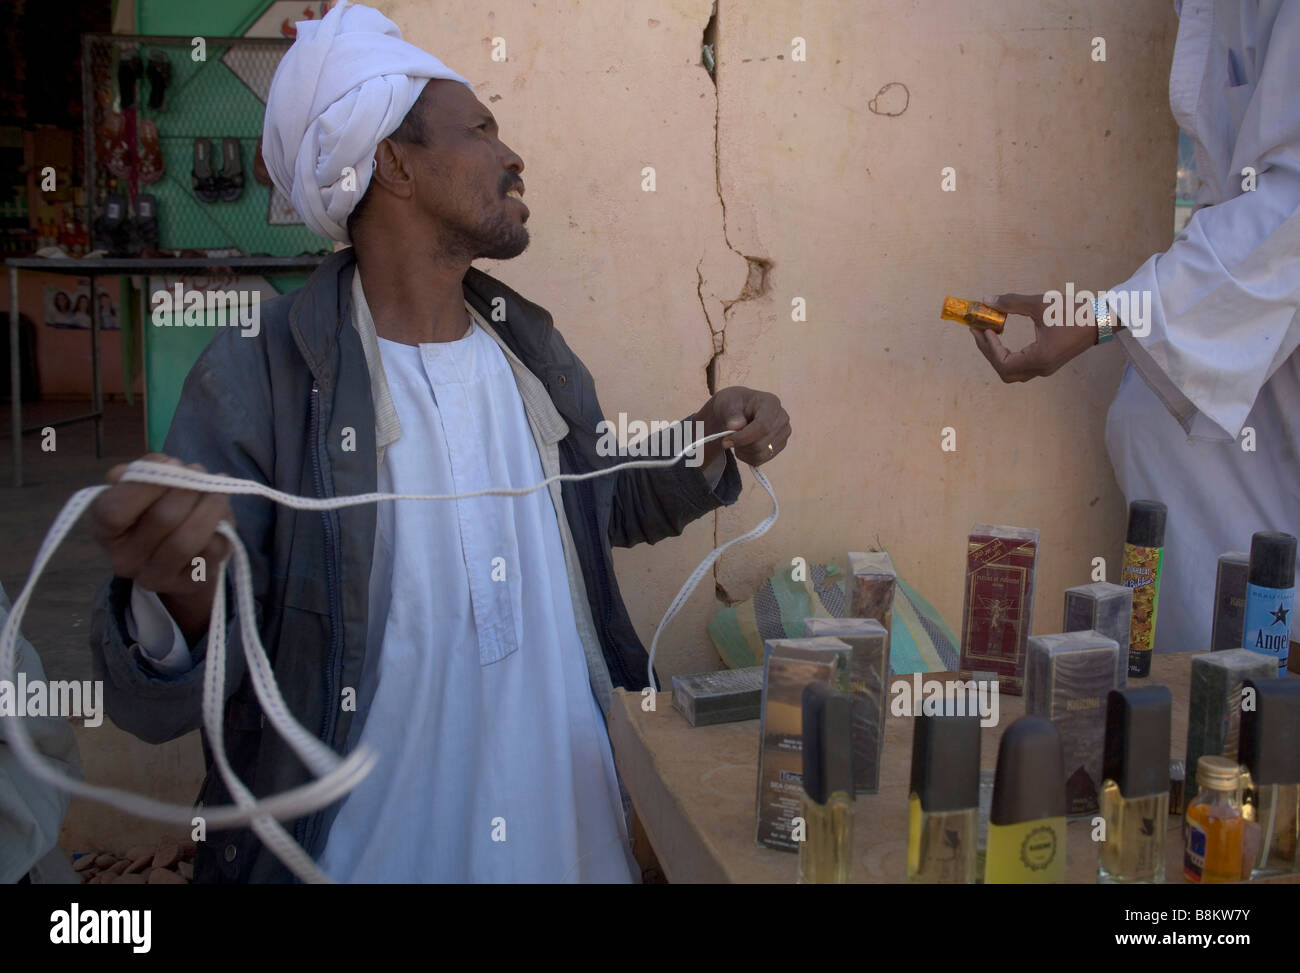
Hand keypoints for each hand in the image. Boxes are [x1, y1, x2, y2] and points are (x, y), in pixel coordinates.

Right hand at [90, 454, 232, 642]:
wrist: (176, 557)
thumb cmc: (153, 511)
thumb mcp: (141, 489)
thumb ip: (145, 471)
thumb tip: (162, 463)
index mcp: (103, 530)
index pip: (115, 510)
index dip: (148, 483)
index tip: (172, 462)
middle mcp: (124, 559)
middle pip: (162, 518)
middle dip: (188, 488)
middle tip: (200, 471)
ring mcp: (156, 577)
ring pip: (190, 537)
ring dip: (211, 505)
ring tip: (217, 488)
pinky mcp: (190, 583)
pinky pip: (213, 549)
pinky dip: (222, 525)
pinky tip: (220, 513)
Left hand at [694, 386, 790, 468]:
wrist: (738, 411)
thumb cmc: (734, 405)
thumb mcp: (728, 404)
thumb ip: (732, 414)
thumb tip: (735, 426)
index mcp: (771, 403)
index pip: (763, 426)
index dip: (744, 437)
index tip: (726, 441)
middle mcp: (782, 418)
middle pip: (762, 443)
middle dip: (741, 445)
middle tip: (727, 440)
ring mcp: (783, 433)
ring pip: (762, 454)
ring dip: (744, 452)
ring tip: (736, 441)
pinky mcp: (780, 445)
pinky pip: (762, 460)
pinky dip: (748, 457)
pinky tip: (743, 446)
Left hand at [972, 292, 1097, 382]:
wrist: (1101, 320)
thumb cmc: (1074, 312)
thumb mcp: (1041, 304)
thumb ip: (1012, 303)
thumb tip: (986, 300)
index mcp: (1040, 358)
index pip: (1003, 363)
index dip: (989, 348)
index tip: (983, 328)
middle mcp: (1041, 368)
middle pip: (1005, 371)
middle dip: (988, 352)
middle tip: (978, 330)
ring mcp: (1045, 368)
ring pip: (1012, 372)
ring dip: (996, 355)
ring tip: (987, 333)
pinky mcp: (1047, 363)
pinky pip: (1021, 366)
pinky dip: (1007, 354)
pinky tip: (1002, 336)